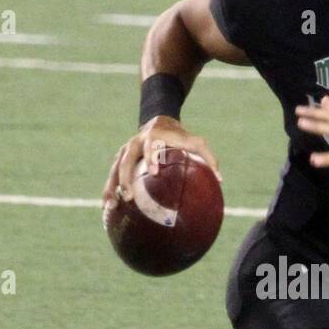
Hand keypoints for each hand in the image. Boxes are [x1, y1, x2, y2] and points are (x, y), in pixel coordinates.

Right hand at [103, 116, 221, 203]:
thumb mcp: (197, 142)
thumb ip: (209, 158)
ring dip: (112, 186)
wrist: (159, 121)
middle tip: (129, 196)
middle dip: (126, 178)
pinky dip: (109, 189)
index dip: (152, 157)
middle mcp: (135, 143)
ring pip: (115, 168)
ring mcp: (125, 151)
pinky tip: (108, 207)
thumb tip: (220, 180)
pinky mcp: (120, 159)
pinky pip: (112, 175)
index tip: (155, 171)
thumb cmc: (181, 137)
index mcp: (154, 137)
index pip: (152, 146)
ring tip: (111, 206)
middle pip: (127, 159)